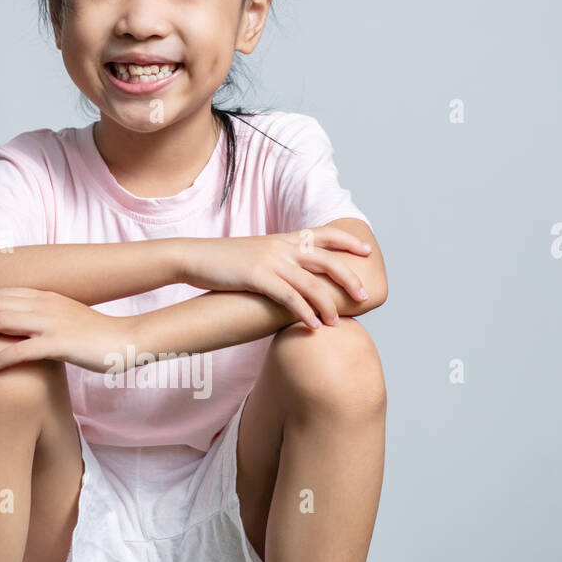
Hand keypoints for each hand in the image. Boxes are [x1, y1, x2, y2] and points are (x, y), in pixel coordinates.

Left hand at [0, 287, 135, 374]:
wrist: (128, 340)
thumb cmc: (99, 335)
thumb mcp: (67, 319)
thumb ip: (45, 319)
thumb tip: (26, 329)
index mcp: (46, 296)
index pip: (2, 293)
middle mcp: (45, 304)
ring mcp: (51, 323)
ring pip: (1, 321)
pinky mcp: (58, 344)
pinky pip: (18, 351)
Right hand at [179, 228, 372, 327]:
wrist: (194, 257)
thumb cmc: (223, 261)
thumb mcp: (256, 255)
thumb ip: (277, 260)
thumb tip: (292, 274)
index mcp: (283, 239)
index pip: (324, 235)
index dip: (348, 241)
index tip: (367, 251)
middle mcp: (282, 247)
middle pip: (327, 260)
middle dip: (349, 278)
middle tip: (363, 296)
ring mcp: (271, 261)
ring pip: (311, 283)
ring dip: (328, 305)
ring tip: (338, 322)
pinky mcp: (257, 277)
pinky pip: (289, 297)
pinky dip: (305, 313)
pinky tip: (313, 326)